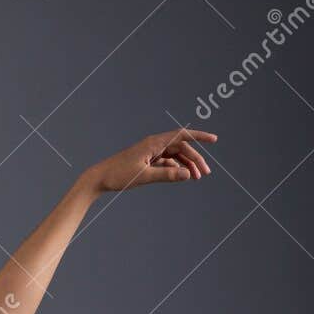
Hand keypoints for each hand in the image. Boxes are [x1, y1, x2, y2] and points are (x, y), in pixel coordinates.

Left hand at [88, 129, 216, 193]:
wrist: (99, 178)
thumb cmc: (118, 175)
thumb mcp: (144, 177)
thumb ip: (167, 175)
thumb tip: (187, 174)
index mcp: (154, 143)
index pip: (182, 136)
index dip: (199, 137)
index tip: (214, 140)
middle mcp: (154, 144)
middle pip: (181, 148)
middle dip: (195, 159)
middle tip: (204, 174)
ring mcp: (151, 152)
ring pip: (175, 155)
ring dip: (186, 165)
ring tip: (196, 178)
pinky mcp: (147, 160)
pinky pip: (167, 161)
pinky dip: (176, 168)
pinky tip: (182, 176)